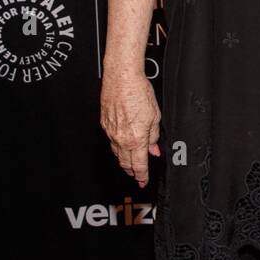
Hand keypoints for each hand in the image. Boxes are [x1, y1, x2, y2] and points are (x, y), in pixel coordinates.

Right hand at [100, 69, 160, 188]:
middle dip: (132, 172)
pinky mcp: (104, 123)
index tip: (144, 181)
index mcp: (136, 139)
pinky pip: (111, 141)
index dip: (142, 176)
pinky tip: (122, 146)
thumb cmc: (138, 92)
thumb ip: (153, 136)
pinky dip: (117, 147)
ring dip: (124, 161)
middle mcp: (121, 138)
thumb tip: (154, 148)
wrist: (121, 78)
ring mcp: (110, 131)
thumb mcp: (155, 116)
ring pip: (117, 153)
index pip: (139, 165)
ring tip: (130, 165)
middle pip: (125, 163)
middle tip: (138, 176)